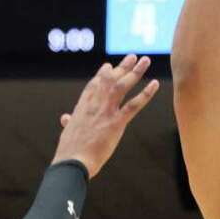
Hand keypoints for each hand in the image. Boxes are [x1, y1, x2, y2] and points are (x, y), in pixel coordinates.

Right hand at [54, 55, 158, 178]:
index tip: (109, 65)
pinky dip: (146, 94)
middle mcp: (95, 104)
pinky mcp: (116, 123)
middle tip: (133, 57)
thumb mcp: (68, 132)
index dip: (103, 74)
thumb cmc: (69, 151)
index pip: (94, 84)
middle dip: (122, 66)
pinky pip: (134, 105)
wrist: (73, 161)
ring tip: (145, 60)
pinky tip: (154, 84)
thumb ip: (69, 122)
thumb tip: (65, 118)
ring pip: (122, 85)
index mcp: (83, 106)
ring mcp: (106, 112)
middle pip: (110, 79)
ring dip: (135, 72)